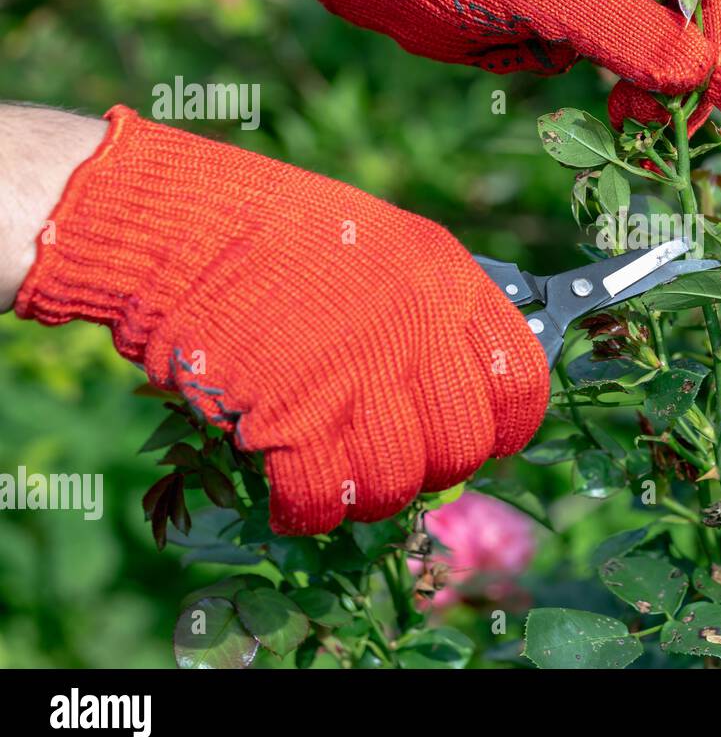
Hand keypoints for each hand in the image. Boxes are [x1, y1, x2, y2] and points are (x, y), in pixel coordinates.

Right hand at [16, 106, 549, 534]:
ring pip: (400, 484)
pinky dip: (307, 510)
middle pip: (463, 446)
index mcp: (449, 285)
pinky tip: (291, 494)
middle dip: (434, 465)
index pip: (522, 383)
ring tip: (338, 471)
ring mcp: (357, 380)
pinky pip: (324, 501)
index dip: (507, 424)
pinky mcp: (293, 419)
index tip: (487, 437)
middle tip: (397, 455)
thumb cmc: (282, 232)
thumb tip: (472, 379)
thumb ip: (439, 309)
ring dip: (370, 492)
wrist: (182, 226)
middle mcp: (417, 335)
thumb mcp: (391, 244)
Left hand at [311, 0, 720, 132]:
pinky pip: (640, 59)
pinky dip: (636, 92)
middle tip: (662, 126)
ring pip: (677, 43)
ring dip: (665, 91)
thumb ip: (624, 30)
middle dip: (694, 73)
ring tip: (629, 122)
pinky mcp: (597, 9)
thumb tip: (698, 76)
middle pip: (709, 12)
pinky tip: (615, 116)